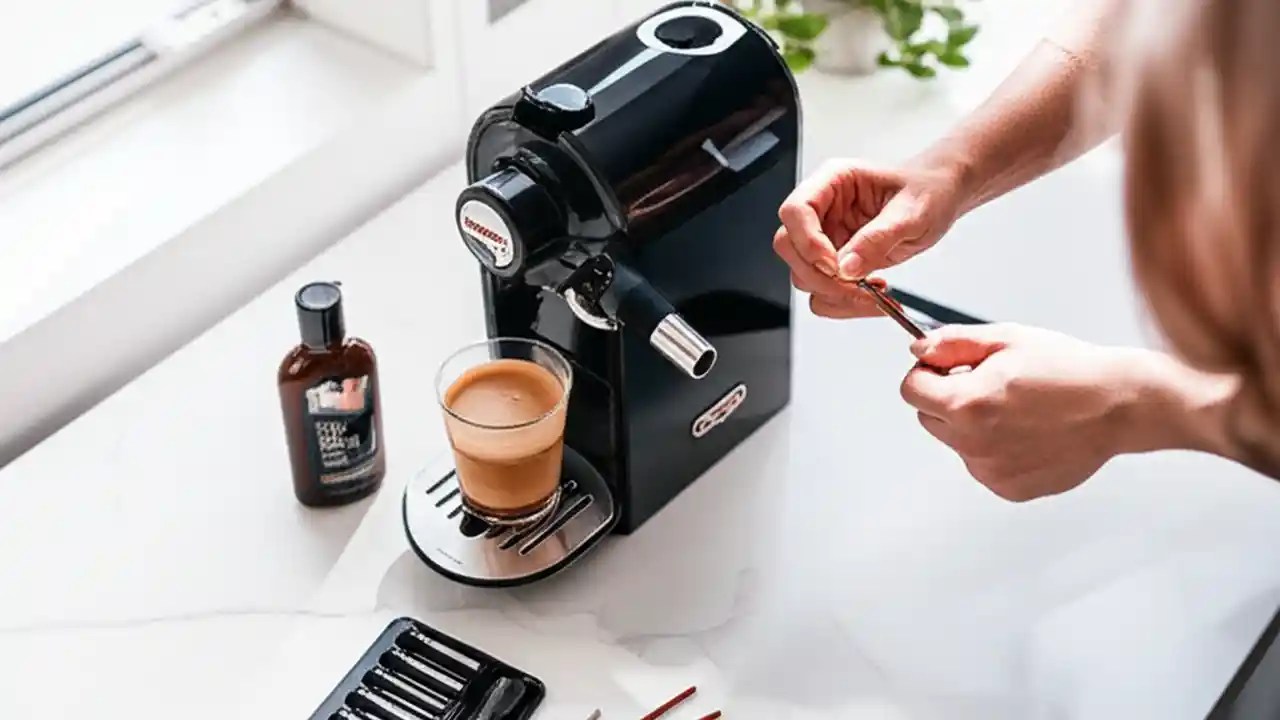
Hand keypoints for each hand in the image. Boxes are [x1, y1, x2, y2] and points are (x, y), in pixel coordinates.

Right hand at [773, 157, 965, 317]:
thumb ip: (877, 238)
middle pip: (790, 247)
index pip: (796, 211)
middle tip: (856, 286)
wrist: (941, 199)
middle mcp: (822, 210)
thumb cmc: (928, 190)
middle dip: (820, 275)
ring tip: (872, 292)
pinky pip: (823, 292)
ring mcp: (826, 238)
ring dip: (834, 293)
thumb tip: (847, 268)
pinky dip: (844, 302)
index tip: (836, 264)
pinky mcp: (836, 263)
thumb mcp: (912, 211)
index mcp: (833, 182)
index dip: (809, 242)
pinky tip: (872, 294)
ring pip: (802, 275)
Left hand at [899, 323, 1152, 500]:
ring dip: (973, 426)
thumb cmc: (1068, 369)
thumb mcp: (1007, 339)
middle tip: (990, 385)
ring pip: (957, 443)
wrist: (1118, 405)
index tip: (949, 368)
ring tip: (1018, 409)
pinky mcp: (1009, 488)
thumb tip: (918, 350)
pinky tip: (1029, 432)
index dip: (928, 373)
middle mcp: (973, 444)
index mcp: (966, 404)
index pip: (911, 391)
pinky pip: (984, 464)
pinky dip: (996, 449)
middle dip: (948, 399)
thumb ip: (953, 344)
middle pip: (929, 418)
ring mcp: (991, 471)